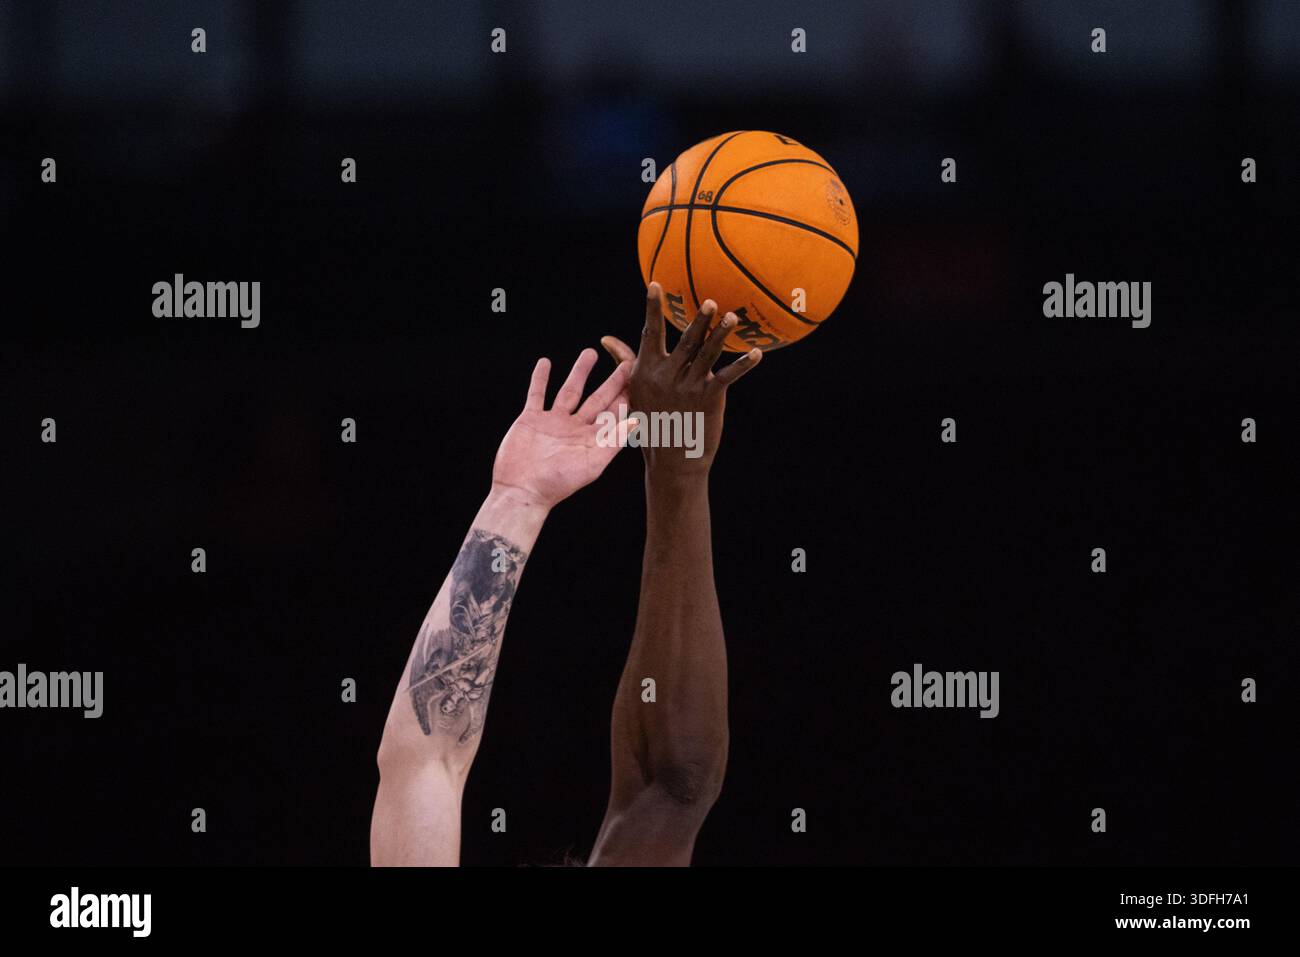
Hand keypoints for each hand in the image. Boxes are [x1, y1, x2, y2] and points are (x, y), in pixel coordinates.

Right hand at [490, 349, 633, 509]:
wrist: (522, 491)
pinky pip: (537, 394)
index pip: (614, 413)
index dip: (626, 395)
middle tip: (626, 363)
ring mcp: (553, 423)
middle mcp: (575, 428)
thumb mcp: (592, 462)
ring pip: (569, 391)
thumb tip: (637, 421)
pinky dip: (540, 379)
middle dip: (611, 382)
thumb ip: (613, 440)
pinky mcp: (531, 419)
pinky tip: (545, 362)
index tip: (640, 377)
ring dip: (579, 372)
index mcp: (592, 439)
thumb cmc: (558, 483)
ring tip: (590, 353)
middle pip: (597, 398)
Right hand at [600, 282, 761, 475]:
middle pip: (686, 342)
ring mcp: (688, 387)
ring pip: (707, 355)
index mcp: (648, 370)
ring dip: (721, 335)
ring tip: (732, 317)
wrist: (671, 460)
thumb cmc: (652, 420)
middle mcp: (667, 376)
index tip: (655, 286)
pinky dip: (742, 365)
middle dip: (699, 322)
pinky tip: (756, 354)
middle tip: (710, 302)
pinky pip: (727, 377)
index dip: (653, 309)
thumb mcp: (633, 390)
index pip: (650, 333)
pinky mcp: (708, 399)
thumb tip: (606, 339)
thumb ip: (624, 360)